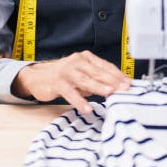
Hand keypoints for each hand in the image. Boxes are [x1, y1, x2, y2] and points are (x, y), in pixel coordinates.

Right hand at [11, 51, 130, 112]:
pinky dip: (80, 101)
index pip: (105, 66)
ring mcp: (67, 71)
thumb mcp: (82, 74)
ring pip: (86, 80)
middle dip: (113, 81)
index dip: (118, 75)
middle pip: (98, 72)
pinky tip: (87, 108)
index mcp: (86, 58)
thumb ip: (96, 79)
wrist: (37, 77)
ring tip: (110, 93)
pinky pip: (70, 93)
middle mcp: (77, 61)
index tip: (129, 83)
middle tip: (125, 88)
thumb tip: (116, 88)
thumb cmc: (64, 76)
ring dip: (99, 87)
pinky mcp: (57, 83)